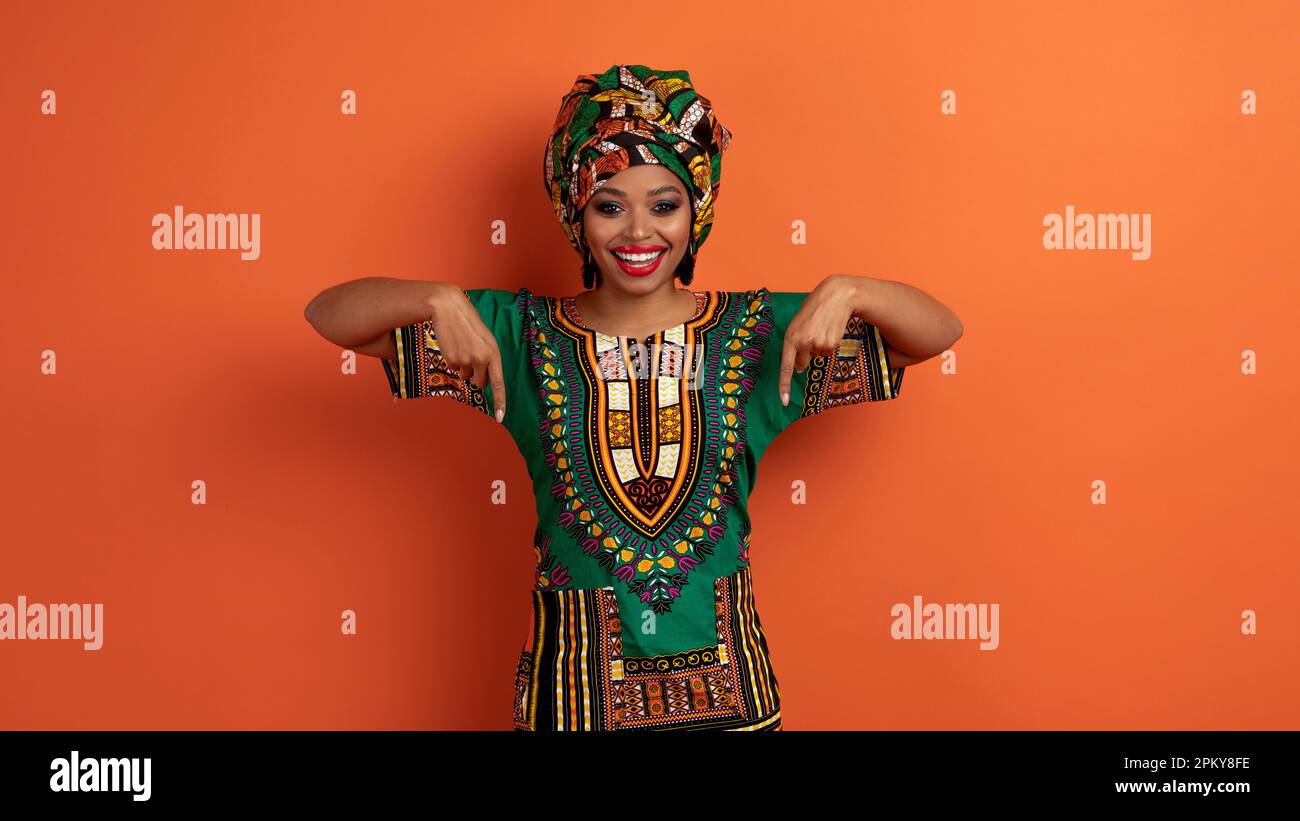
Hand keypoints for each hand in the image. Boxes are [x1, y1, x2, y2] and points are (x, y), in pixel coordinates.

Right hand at [426, 283, 507, 421]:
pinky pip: (454, 369)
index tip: (501, 418)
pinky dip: (453, 360)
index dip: (500, 402)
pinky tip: (453, 345)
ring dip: (463, 367)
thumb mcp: (485, 340)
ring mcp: (467, 360)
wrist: (448, 308)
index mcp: (494, 353)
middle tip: (471, 357)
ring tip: (462, 345)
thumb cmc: (468, 323)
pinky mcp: (452, 360)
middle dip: (476, 376)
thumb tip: (481, 380)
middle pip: (480, 383)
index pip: (499, 383)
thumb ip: (488, 359)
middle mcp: (482, 359)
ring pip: (465, 376)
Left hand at [778, 276, 855, 406]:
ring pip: (818, 356)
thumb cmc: (814, 309)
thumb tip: (798, 368)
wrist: (836, 295)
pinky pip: (828, 352)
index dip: (784, 385)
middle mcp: (802, 343)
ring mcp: (817, 344)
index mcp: (790, 337)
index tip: (784, 401)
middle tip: (812, 333)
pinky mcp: (831, 344)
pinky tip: (830, 328)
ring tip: (821, 327)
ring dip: (819, 346)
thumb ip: (794, 345)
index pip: (785, 366)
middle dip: (806, 355)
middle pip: (802, 363)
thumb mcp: (797, 324)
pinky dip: (830, 343)